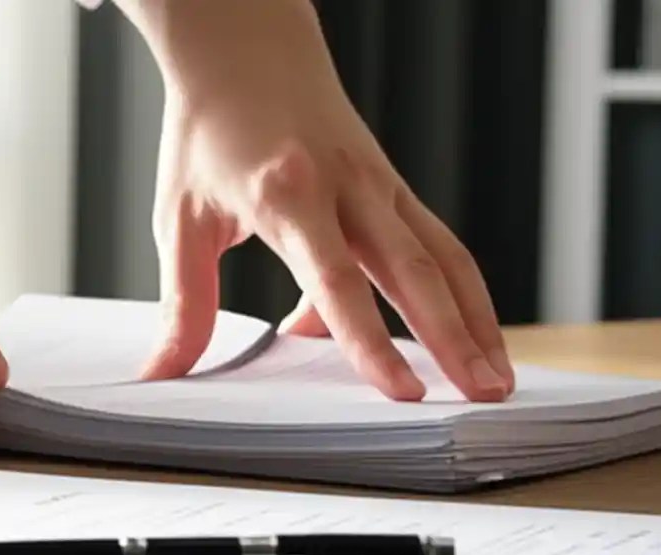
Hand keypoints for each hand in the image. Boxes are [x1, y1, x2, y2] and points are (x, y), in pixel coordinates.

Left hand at [124, 0, 513, 401]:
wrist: (244, 51)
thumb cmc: (209, 132)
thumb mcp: (180, 219)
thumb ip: (184, 303)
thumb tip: (163, 371)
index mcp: (288, 195)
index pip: (336, 281)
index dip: (370, 341)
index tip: (401, 391)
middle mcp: (346, 188)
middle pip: (413, 272)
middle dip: (453, 339)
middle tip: (484, 397)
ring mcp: (378, 185)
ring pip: (444, 256)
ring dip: (477, 319)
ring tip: (497, 379)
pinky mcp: (393, 186)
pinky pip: (439, 242)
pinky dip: (462, 290)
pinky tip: (473, 333)